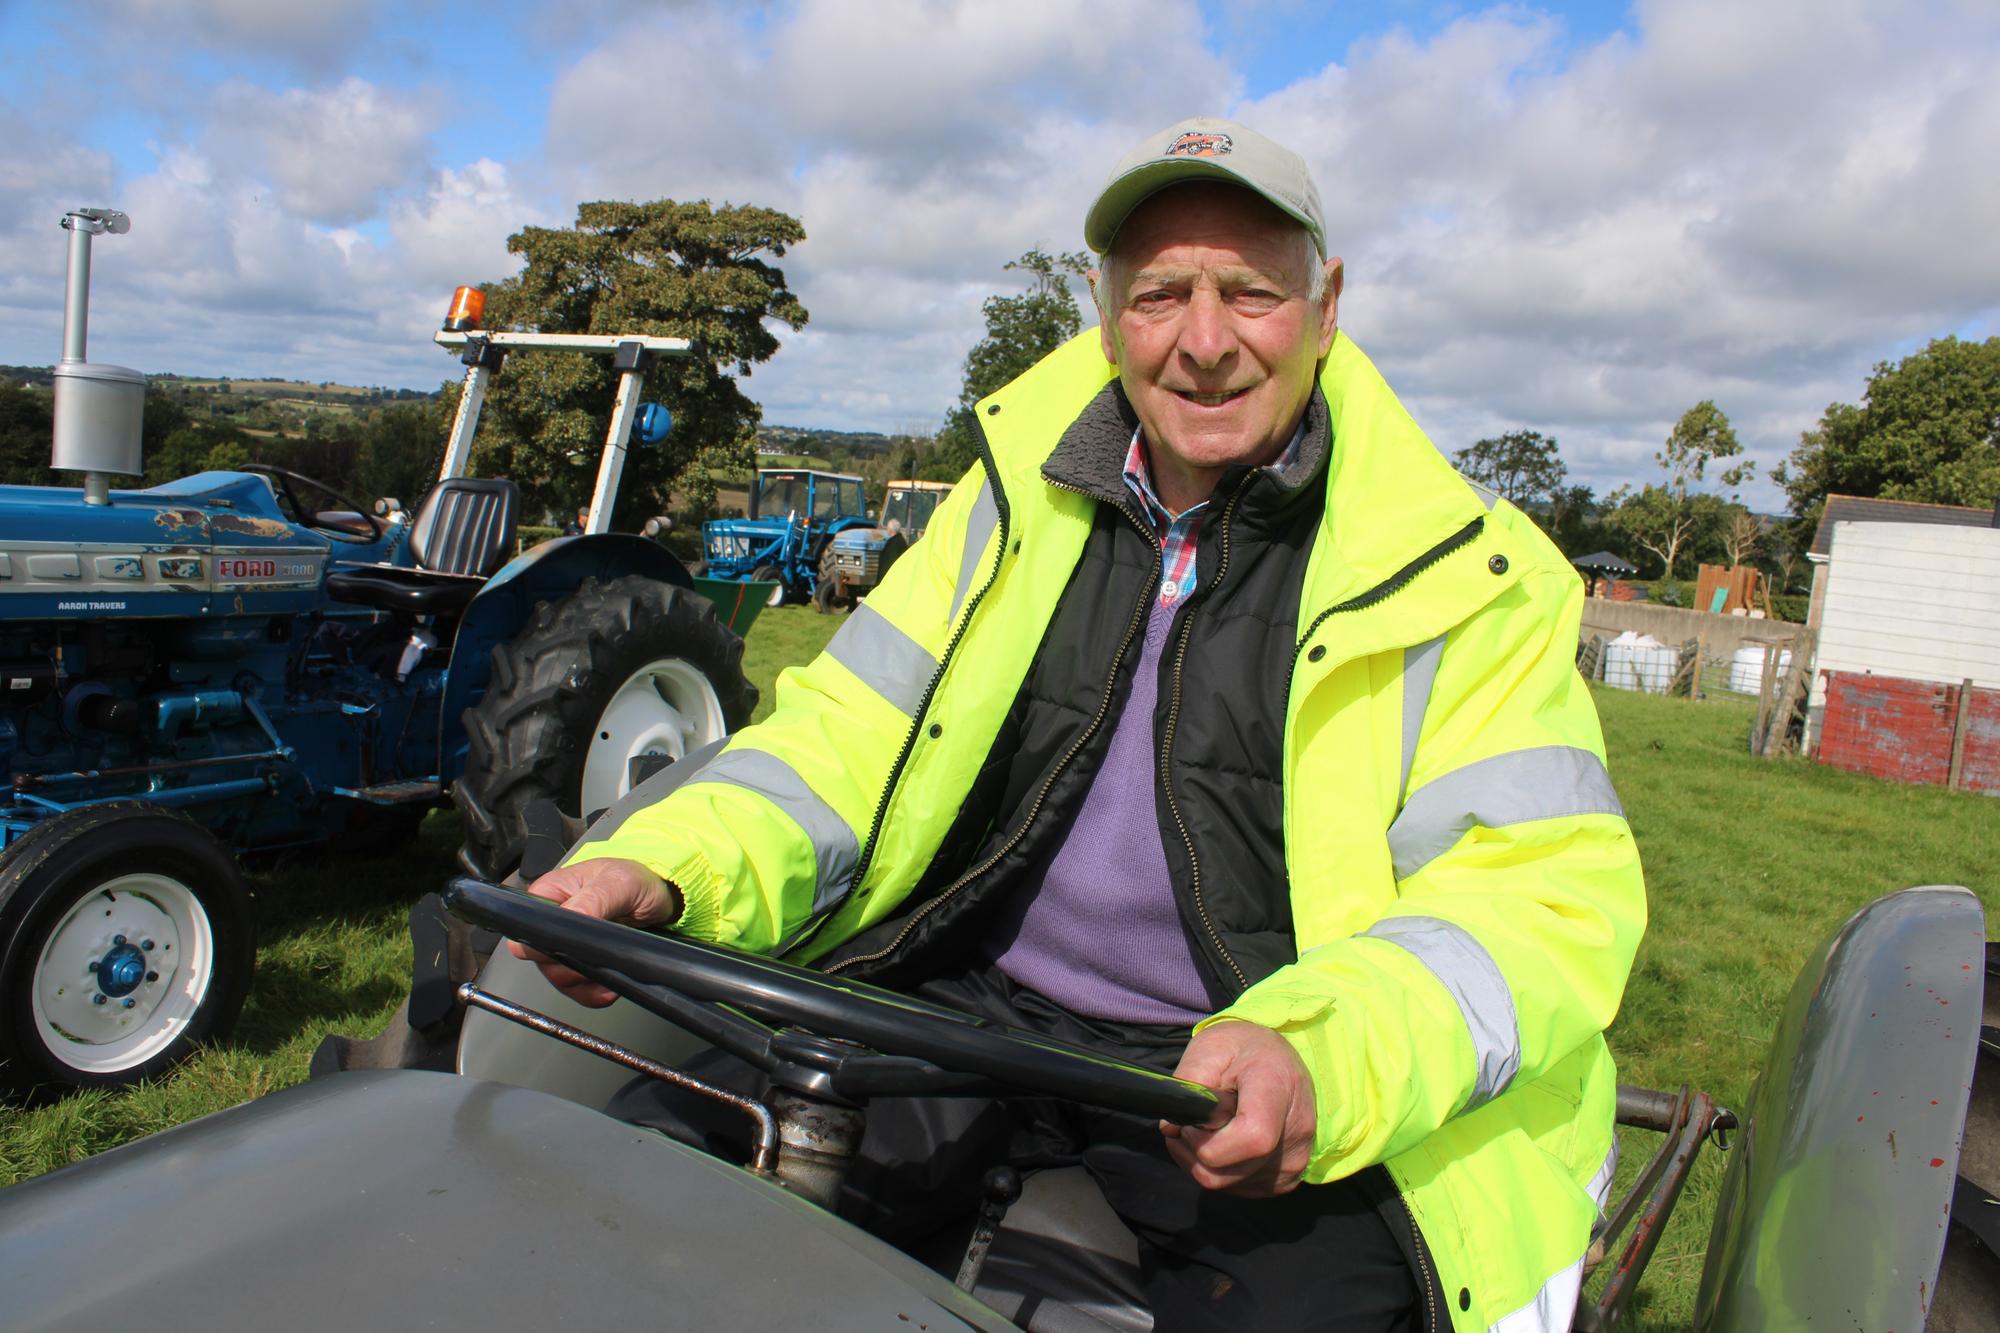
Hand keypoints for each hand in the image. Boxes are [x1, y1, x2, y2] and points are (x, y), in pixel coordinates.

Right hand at [505, 857, 678, 1006]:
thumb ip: (595, 899)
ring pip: (560, 978)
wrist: (660, 897)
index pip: (528, 929)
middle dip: (570, 967)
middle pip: (543, 960)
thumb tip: (568, 919)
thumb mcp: (619, 883)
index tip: (574, 949)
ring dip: (584, 983)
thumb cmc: (635, 880)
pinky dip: (594, 993)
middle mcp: (552, 923)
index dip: (546, 945)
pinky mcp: (583, 963)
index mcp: (550, 895)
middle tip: (599, 959)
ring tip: (610, 972)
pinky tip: (611, 985)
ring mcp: (566, 946)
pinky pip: (578, 990)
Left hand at [1161, 1020, 1316, 1195]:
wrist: (1279, 1058)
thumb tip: (1172, 1128)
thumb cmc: (1242, 1049)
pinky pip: (1241, 1188)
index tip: (1194, 1120)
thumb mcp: (1209, 1048)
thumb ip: (1187, 1084)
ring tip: (1204, 1129)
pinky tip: (1220, 1143)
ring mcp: (1296, 1158)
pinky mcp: (1289, 1177)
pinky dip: (1221, 1171)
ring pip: (1230, 1185)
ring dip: (1203, 1163)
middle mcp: (1297, 1130)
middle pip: (1232, 1171)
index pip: (1252, 1138)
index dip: (1208, 1141)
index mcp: (1279, 1088)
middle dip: (1195, 1152)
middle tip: (1190, 1123)